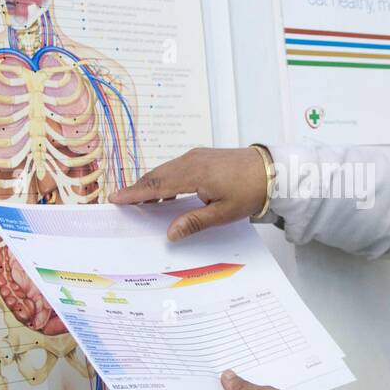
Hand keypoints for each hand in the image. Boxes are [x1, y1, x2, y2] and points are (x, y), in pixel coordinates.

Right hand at [107, 146, 271, 240]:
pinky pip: (175, 167)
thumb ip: (194, 222)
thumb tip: (170, 234)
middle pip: (156, 175)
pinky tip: (162, 191)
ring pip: (165, 170)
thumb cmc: (250, 191)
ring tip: (136, 199)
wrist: (273, 169)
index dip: (134, 194)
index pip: (156, 186)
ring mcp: (196, 156)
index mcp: (194, 174)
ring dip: (150, 183)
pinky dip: (163, 178)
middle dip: (137, 188)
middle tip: (119, 201)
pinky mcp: (202, 156)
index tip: (116, 199)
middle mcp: (191, 161)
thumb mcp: (223, 213)